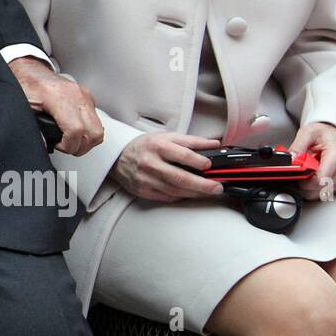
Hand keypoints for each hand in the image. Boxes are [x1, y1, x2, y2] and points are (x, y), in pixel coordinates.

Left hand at [7, 57, 104, 155]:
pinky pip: (95, 120)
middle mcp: (76, 95)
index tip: (59, 145)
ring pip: (98, 129)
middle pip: (92, 133)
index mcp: (59, 97)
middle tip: (66, 147)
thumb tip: (43, 144)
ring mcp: (84, 95)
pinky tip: (75, 131)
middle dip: (80, 147)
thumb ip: (35, 128)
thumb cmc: (25, 85)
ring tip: (71, 141)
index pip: (75, 130)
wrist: (30, 70)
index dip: (68, 145)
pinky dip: (88, 130)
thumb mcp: (24, 108)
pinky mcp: (87, 97)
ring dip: (86, 141)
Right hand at [109, 132, 226, 201]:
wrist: (118, 157)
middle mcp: (150, 163)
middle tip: (217, 188)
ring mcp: (146, 179)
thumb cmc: (145, 147)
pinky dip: (181, 196)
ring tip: (208, 192)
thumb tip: (214, 143)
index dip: (198, 161)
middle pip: (181, 178)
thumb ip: (191, 141)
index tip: (209, 166)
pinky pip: (167, 197)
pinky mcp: (143, 191)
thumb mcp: (166, 137)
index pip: (182, 155)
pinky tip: (190, 193)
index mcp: (157, 146)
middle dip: (203, 185)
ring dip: (195, 193)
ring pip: (176, 191)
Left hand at [290, 121, 335, 200]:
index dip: (302, 180)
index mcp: (335, 158)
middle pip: (317, 190)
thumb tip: (290, 159)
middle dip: (302, 183)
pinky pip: (323, 193)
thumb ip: (297, 146)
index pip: (318, 181)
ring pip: (318, 194)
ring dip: (308, 185)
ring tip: (308, 170)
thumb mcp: (309, 132)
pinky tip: (313, 174)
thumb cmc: (327, 134)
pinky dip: (314, 186)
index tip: (295, 173)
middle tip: (299, 170)